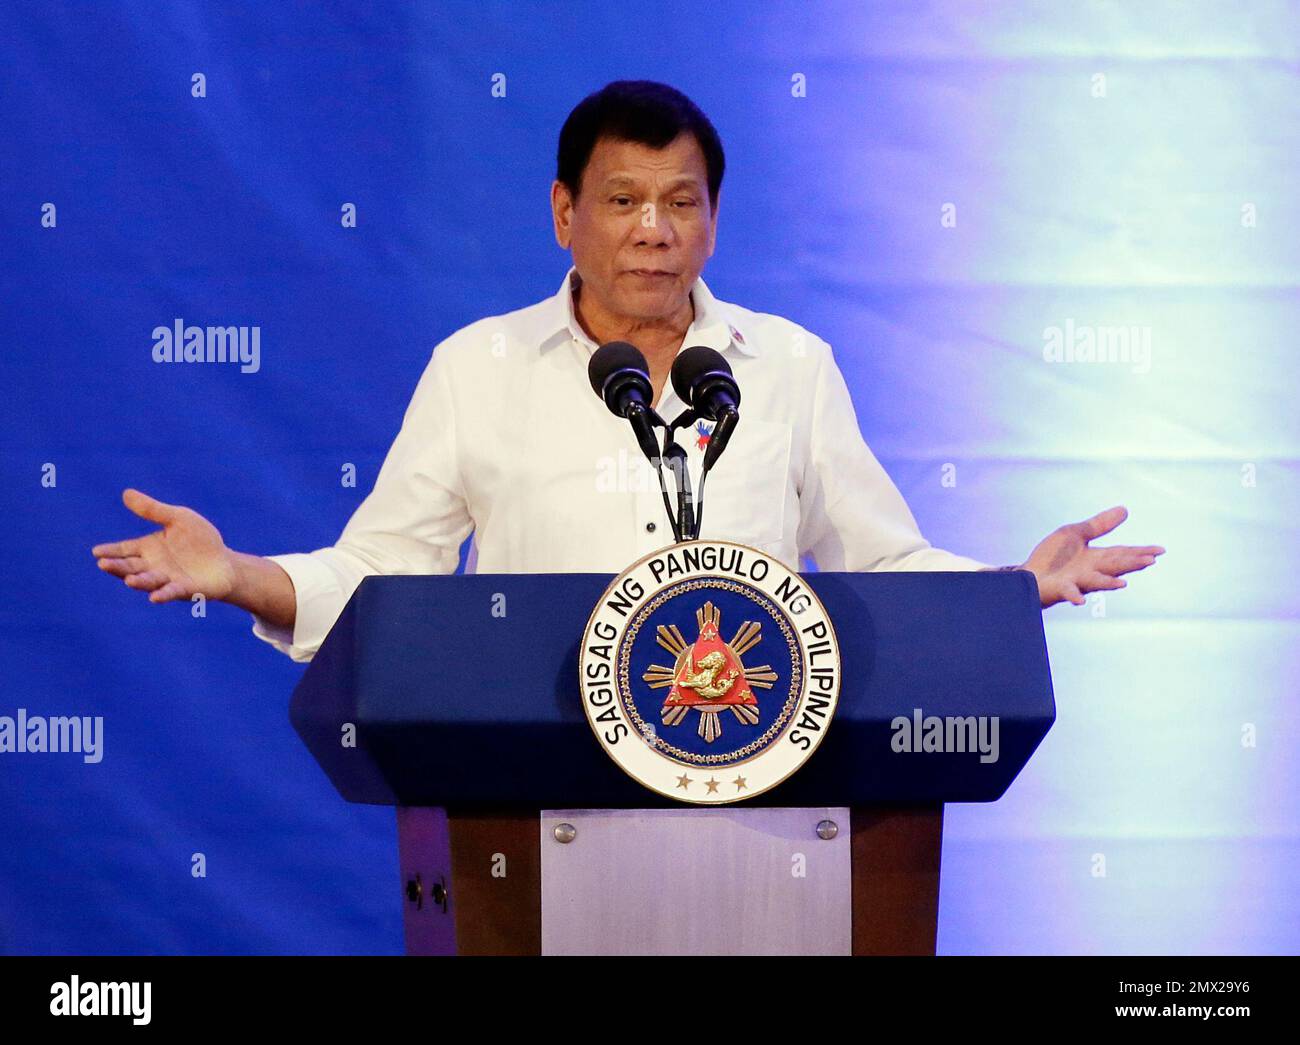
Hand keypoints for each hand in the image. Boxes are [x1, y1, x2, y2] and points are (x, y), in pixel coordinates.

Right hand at [92, 488, 237, 603]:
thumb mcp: (178, 518)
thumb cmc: (199, 540)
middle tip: (103, 564)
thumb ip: (153, 510)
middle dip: (117, 566)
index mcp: (148, 548)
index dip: (110, 551)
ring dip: (139, 581)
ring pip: (148, 581)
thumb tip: (126, 493)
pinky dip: (163, 594)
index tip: (96, 552)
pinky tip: (154, 597)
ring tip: (129, 580)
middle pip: (130, 567)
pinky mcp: (185, 589)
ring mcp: (167, 579)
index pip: (123, 549)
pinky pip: (172, 592)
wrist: (225, 562)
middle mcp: (153, 566)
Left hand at [1020, 505, 1163, 607]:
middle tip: (1150, 561)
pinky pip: (1067, 593)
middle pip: (1113, 567)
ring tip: (1122, 584)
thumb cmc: (1052, 557)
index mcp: (1095, 558)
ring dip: (1107, 583)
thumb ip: (1099, 525)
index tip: (1160, 550)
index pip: (1121, 554)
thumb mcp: (1076, 534)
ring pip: (1094, 582)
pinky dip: (1074, 596)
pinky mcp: (1059, 588)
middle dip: (1130, 565)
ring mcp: (1075, 581)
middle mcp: (1089, 571)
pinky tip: (1080, 601)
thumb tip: (1124, 509)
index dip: (1140, 552)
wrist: (1028, 575)